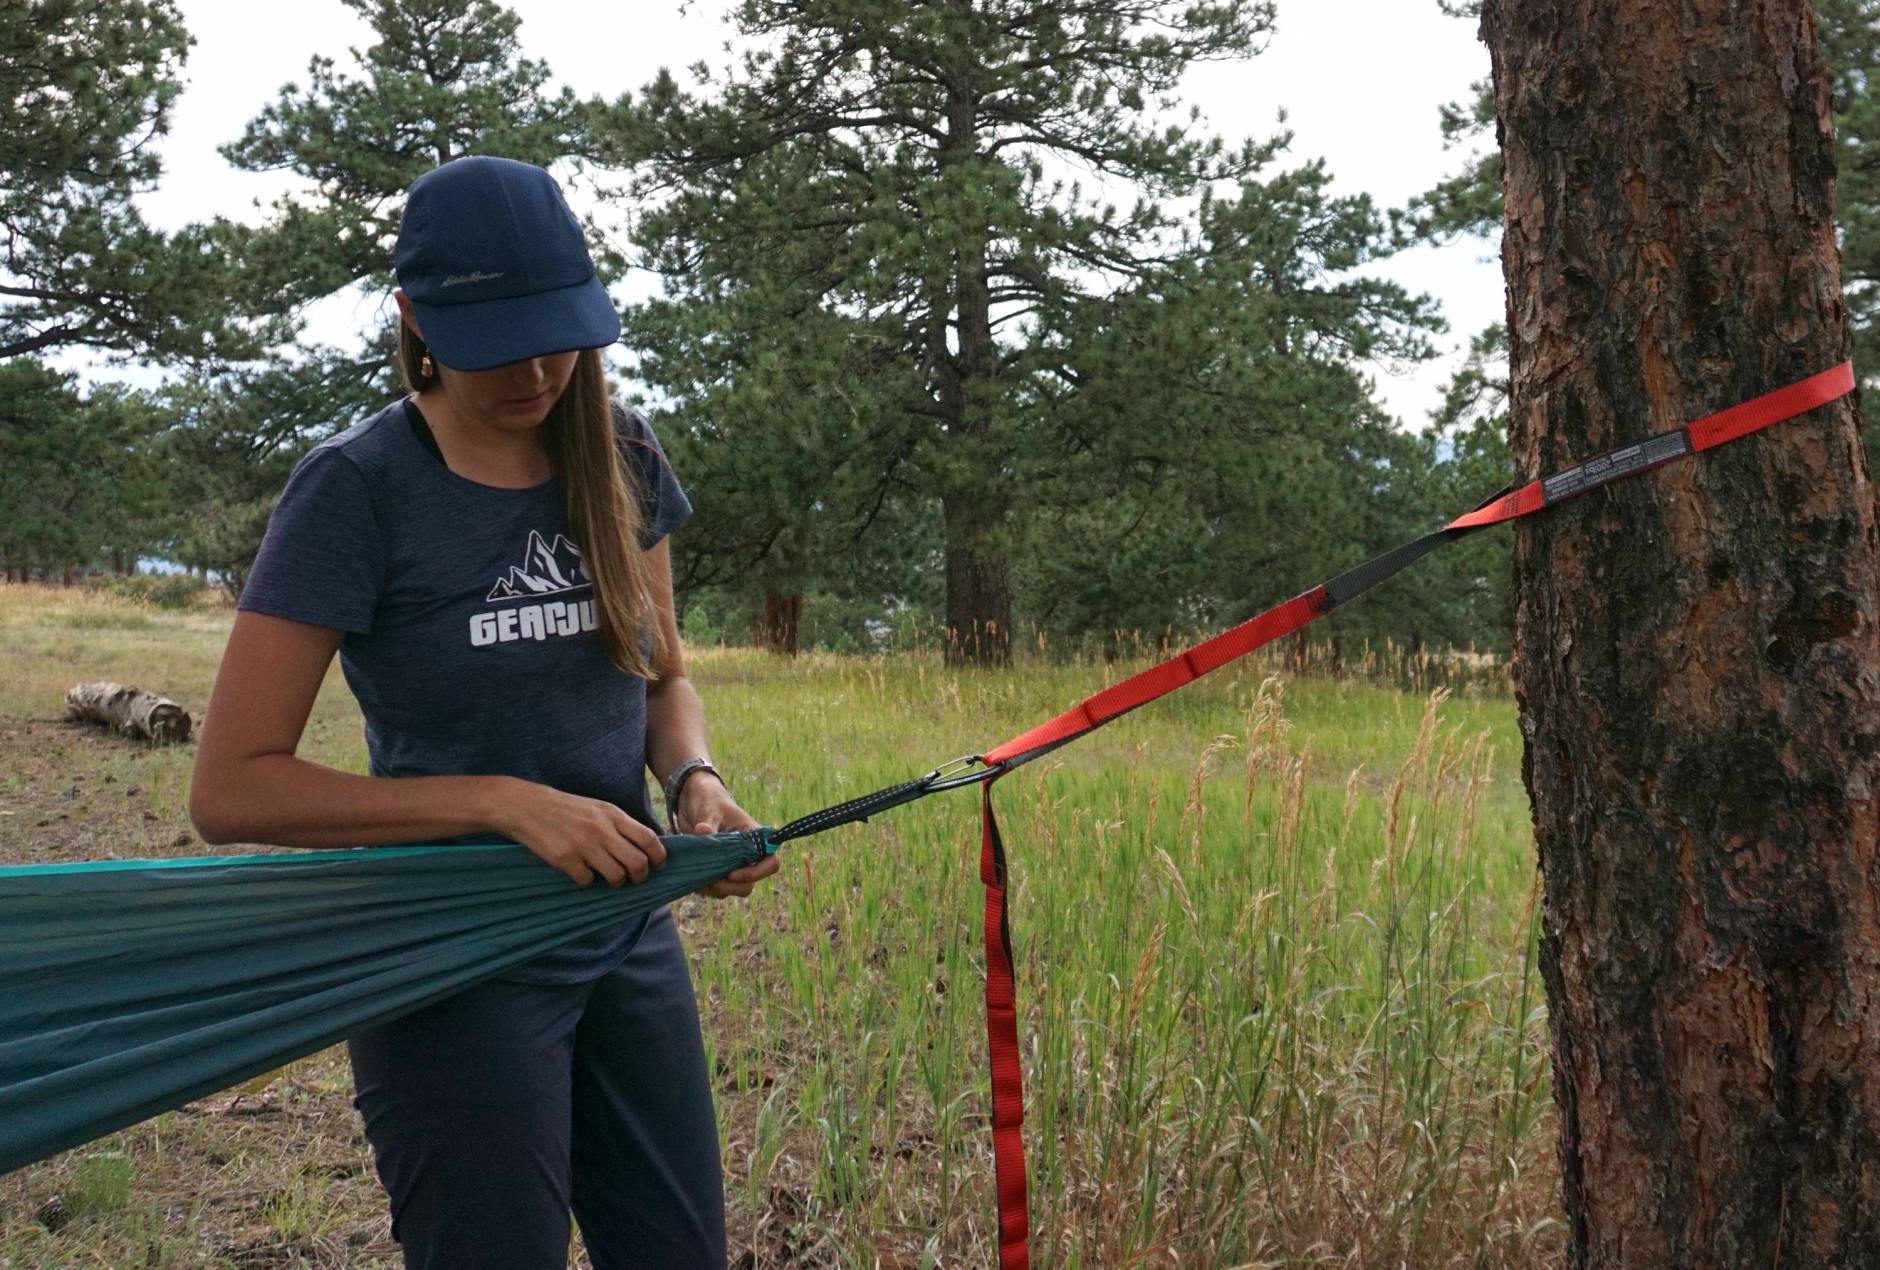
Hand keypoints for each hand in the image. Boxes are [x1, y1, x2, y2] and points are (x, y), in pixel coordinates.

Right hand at [488, 777, 666, 886]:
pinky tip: (580, 872)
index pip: (649, 839)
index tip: (659, 866)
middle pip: (638, 863)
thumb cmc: (566, 809)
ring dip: (615, 882)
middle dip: (640, 876)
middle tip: (633, 878)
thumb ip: (620, 825)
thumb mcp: (598, 808)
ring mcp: (584, 845)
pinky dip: (587, 881)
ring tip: (608, 878)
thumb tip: (645, 847)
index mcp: (613, 815)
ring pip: (617, 876)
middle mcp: (602, 830)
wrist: (526, 806)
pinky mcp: (566, 859)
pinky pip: (588, 881)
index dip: (659, 857)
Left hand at [676, 774, 779, 899]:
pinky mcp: (715, 870)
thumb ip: (708, 823)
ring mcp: (731, 864)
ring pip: (731, 889)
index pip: (770, 863)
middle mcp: (746, 855)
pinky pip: (715, 888)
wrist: (692, 799)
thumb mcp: (709, 810)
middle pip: (749, 884)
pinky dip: (704, 887)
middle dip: (729, 886)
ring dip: (714, 888)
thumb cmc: (709, 800)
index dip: (756, 873)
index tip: (732, 873)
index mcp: (754, 838)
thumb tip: (702, 830)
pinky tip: (691, 876)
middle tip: (709, 878)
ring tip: (696, 875)